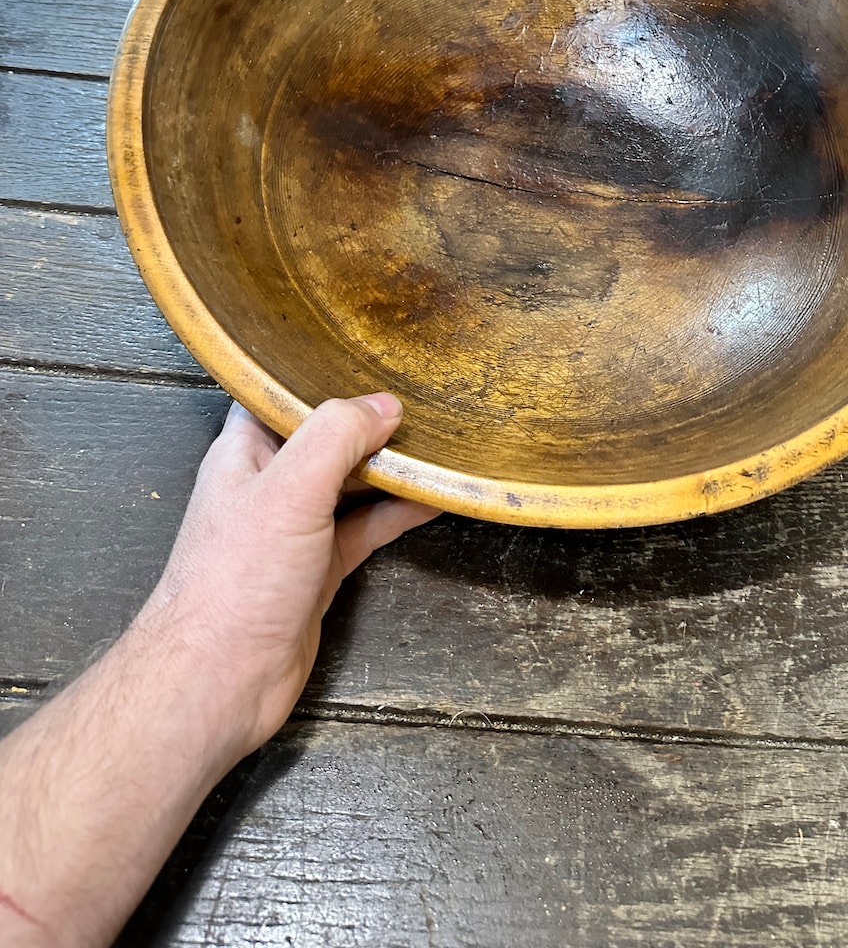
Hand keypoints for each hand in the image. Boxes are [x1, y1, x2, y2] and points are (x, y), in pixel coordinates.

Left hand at [138, 393, 439, 758]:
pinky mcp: (320, 568)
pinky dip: (400, 512)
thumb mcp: (290, 488)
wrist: (219, 678)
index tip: (372, 356)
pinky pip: (367, 527)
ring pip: (352, 482)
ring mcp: (296, 528)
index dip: (321, 372)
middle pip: (326, 436)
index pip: (280, 393)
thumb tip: (384, 406)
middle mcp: (269, 484)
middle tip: (424, 394)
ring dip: (392, 466)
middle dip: (370, 418)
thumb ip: (336, 437)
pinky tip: (435, 497)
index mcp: (245, 451)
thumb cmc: (236, 580)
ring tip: (442, 440)